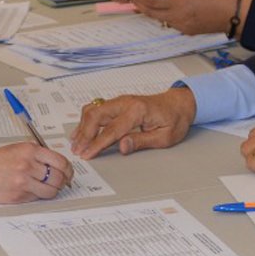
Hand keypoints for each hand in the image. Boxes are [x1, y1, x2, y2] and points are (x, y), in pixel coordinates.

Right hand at [0, 141, 73, 202]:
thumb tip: (59, 166)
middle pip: (59, 177)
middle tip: (61, 182)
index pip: (60, 162)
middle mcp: (28, 165)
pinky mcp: (18, 195)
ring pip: (51, 190)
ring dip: (53, 190)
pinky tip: (33, 191)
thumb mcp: (19, 149)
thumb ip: (39, 155)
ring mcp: (23, 181)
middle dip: (63, 181)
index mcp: (30, 150)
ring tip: (48, 188)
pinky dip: (39, 195)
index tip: (68, 173)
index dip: (68, 169)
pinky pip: (38, 198)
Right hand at [71, 87, 195, 157]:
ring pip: (93, 110)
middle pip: (96, 115)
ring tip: (75, 143)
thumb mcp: (164, 137)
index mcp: (138, 110)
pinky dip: (86, 120)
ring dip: (83, 127)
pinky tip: (81, 131)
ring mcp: (120, 101)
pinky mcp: (118, 103)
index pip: (112, 129)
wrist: (179, 105)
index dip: (97, 144)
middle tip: (77, 150)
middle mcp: (126, 102)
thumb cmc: (174, 119)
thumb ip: (142, 141)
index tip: (87, 154)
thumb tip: (122, 146)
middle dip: (85, 134)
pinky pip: (97, 109)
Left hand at [130, 0, 242, 35]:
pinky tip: (164, 10)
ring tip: (145, 1)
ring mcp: (181, 27)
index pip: (152, 1)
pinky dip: (164, 16)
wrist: (232, 14)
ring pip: (160, 19)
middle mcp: (178, 18)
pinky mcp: (186, 31)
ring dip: (151, 11)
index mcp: (179, 4)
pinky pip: (171, 23)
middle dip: (140, 4)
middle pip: (151, 13)